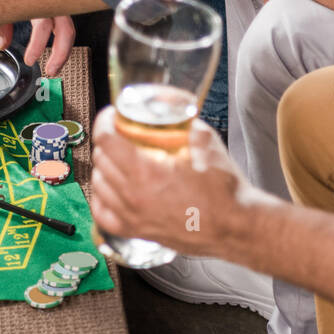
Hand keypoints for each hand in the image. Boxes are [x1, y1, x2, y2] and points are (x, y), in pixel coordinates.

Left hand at [90, 107, 244, 256]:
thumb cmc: (224, 190)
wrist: (234, 226)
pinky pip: (102, 212)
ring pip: (99, 183)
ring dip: (105, 165)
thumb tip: (167, 102)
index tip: (111, 116)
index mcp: (148, 173)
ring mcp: (132, 217)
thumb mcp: (205, 141)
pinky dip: (102, 195)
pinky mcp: (136, 231)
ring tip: (119, 158)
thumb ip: (181, 119)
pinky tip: (113, 187)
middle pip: (101, 158)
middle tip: (120, 133)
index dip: (105, 120)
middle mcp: (134, 197)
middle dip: (108, 139)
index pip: (107, 139)